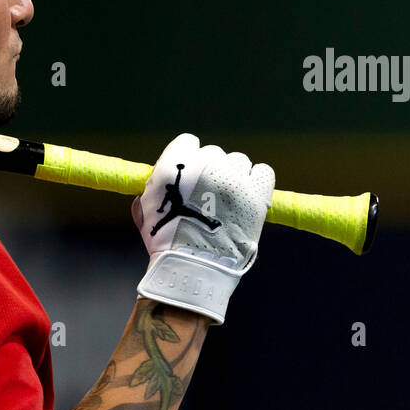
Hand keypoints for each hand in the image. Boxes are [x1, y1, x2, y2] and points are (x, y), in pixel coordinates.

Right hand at [131, 133, 274, 324]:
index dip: (188, 158)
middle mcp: (207, 165)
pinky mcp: (256, 194)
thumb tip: (162, 180)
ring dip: (232, 176)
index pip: (188, 142)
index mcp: (176, 164)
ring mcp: (234, 178)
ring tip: (226, 200)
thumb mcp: (146, 210)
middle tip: (205, 194)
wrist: (193, 267)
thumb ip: (155, 188)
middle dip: (209, 170)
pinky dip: (256, 180)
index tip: (188, 174)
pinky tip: (247, 193)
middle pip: (213, 153)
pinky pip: (262, 171)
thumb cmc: (166, 242)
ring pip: (238, 161)